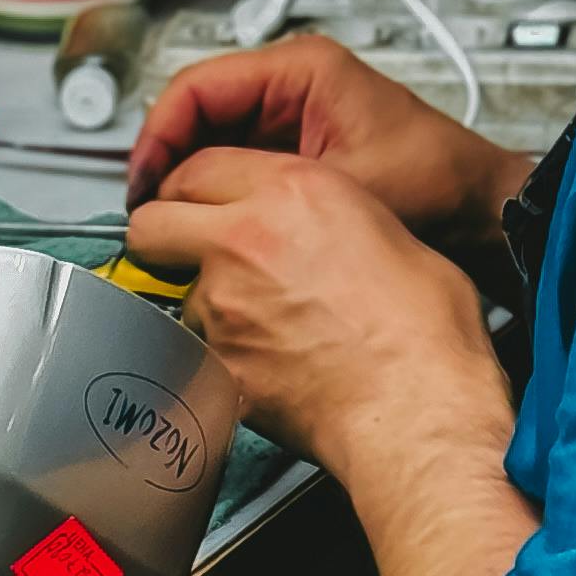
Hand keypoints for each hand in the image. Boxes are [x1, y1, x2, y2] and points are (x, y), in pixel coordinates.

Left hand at [124, 145, 514, 476]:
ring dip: (202, 303)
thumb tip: (318, 230)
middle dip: (164, 237)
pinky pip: (198, 350)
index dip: (193, 188)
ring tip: (260, 324)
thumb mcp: (389, 232)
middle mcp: (244, 239)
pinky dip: (221, 356)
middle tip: (187, 250)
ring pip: (175, 293)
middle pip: (152, 223)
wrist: (416, 406)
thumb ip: (328, 216)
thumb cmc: (423, 331)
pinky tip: (267, 364)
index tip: (200, 204)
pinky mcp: (216, 361)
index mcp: (291, 191)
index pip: (196, 168)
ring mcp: (222, 304)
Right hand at [127, 30, 527, 249]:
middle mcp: (292, 84)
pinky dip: (216, 196)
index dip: (158, 137)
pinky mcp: (298, 150)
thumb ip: (263, 191)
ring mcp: (293, 116)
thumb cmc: (438, 184)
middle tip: (150, 216)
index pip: (196, 87)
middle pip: (195, 113)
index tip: (144, 186)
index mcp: (301, 69)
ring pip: (211, 143)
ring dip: (189, 183)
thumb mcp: (341, 187)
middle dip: (167, 164)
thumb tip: (192, 210)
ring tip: (174, 228)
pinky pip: (237, 166)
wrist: (482, 211)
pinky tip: (209, 230)